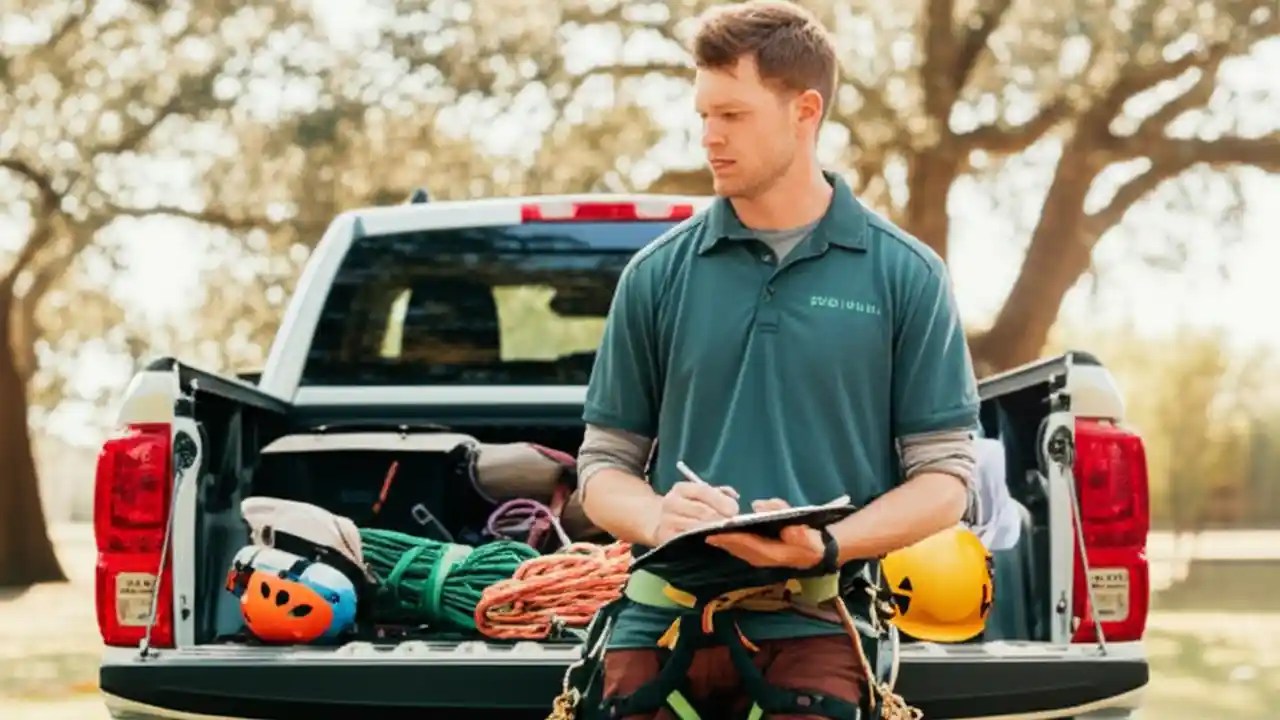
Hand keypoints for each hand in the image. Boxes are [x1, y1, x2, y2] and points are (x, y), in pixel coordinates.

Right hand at [647, 481, 739, 545]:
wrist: (662, 523)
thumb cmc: (690, 508)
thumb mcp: (702, 496)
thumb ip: (720, 493)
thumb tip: (734, 496)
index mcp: (681, 488)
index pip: (702, 491)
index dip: (720, 501)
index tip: (734, 511)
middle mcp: (671, 502)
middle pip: (701, 510)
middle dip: (720, 519)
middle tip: (733, 525)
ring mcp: (666, 521)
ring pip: (696, 527)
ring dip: (714, 531)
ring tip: (726, 534)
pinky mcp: (666, 538)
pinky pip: (688, 540)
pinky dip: (702, 540)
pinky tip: (712, 541)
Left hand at [704, 498, 825, 569]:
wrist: (821, 552)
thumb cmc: (812, 541)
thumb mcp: (803, 530)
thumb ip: (783, 517)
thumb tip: (758, 505)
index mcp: (771, 553)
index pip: (744, 543)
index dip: (728, 537)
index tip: (711, 531)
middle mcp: (762, 557)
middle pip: (735, 547)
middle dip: (719, 538)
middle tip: (700, 528)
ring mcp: (761, 557)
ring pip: (736, 548)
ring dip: (721, 540)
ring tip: (705, 529)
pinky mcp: (761, 553)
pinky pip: (740, 547)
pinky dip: (729, 540)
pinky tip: (720, 532)